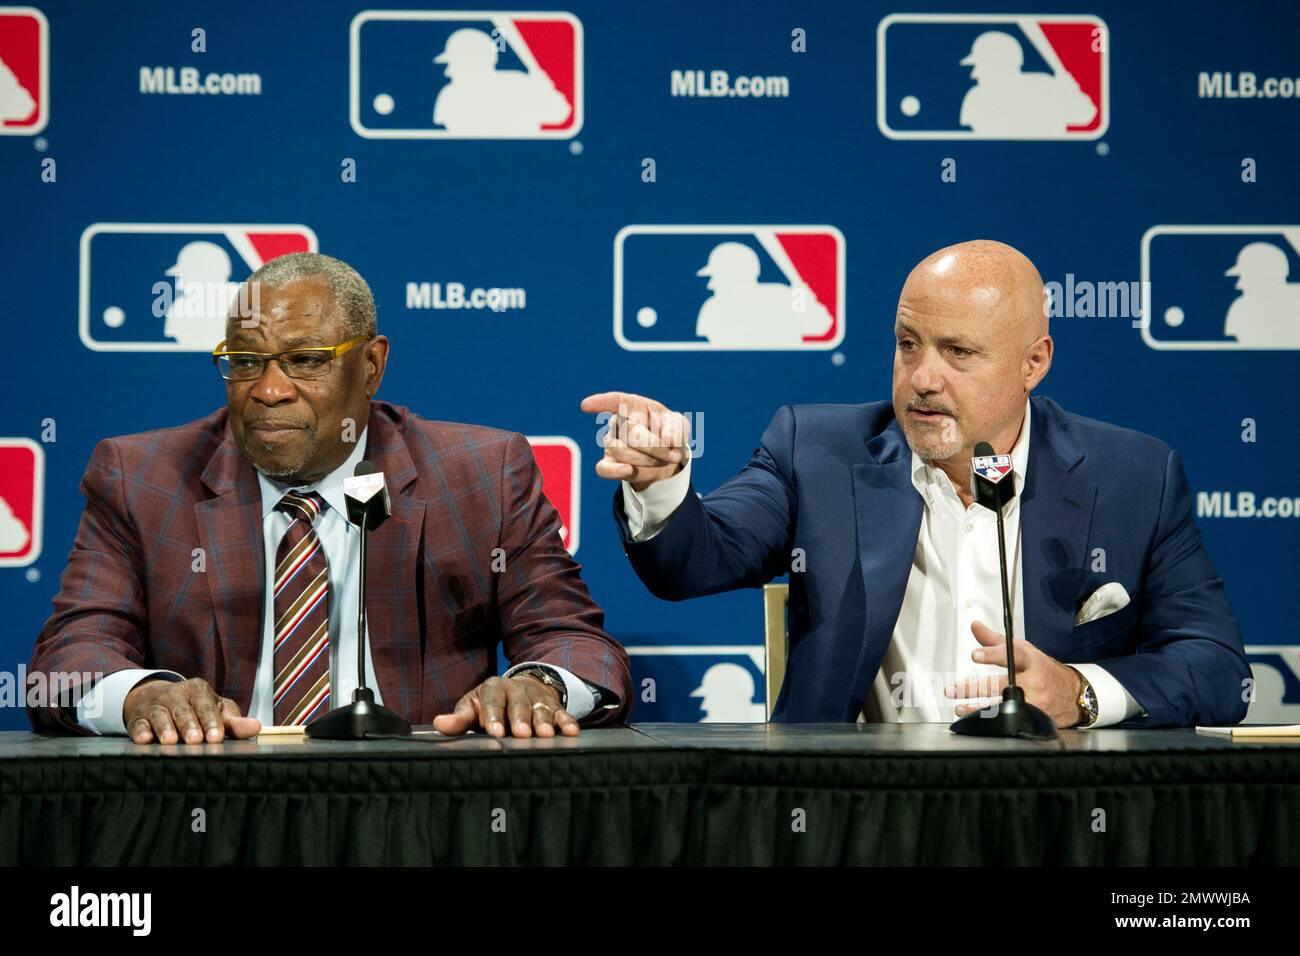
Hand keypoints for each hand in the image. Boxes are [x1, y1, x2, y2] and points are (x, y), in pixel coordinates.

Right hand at [124, 677, 261, 743]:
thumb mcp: (214, 710)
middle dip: (190, 725)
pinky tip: (144, 739)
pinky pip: (138, 723)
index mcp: (199, 690)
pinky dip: (140, 731)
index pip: (207, 706)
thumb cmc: (193, 707)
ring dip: (165, 728)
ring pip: (161, 715)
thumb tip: (256, 727)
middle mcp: (176, 694)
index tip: (217, 737)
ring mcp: (155, 704)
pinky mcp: (138, 716)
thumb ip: (233, 722)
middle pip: (184, 710)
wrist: (155, 697)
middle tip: (196, 740)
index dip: (212, 722)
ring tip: (171, 741)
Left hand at [433, 675, 579, 737]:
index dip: (494, 716)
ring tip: (545, 735)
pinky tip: (571, 732)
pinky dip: (567, 722)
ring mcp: (537, 698)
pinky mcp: (553, 706)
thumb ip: (459, 719)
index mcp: (493, 688)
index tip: (494, 732)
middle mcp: (517, 690)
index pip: (492, 702)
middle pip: (519, 705)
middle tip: (522, 734)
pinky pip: (562, 713)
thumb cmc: (491, 705)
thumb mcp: (473, 708)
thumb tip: (440, 724)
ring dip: (544, 722)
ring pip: (541, 709)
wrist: (519, 689)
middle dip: (521, 719)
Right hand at [580, 391, 689, 491]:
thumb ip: (677, 428)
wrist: (666, 456)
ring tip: (664, 460)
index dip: (602, 403)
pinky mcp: (609, 463)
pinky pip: (603, 468)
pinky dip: (615, 471)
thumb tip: (669, 439)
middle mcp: (618, 423)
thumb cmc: (669, 433)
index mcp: (634, 407)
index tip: (586, 406)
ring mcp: (612, 443)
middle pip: (631, 433)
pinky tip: (628, 470)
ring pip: (623, 452)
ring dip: (648, 460)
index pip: (616, 401)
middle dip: (656, 447)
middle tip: (673, 455)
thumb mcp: (679, 426)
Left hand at [943, 620, 1083, 727]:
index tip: (975, 655)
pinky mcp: (1035, 719)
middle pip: (1001, 685)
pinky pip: (1010, 721)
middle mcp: (1033, 683)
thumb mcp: (1024, 651)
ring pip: (1003, 707)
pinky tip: (976, 721)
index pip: (1012, 655)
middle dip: (973, 688)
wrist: (1073, 694)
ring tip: (959, 707)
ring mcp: (1035, 703)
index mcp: (1031, 662)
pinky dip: (991, 723)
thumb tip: (975, 626)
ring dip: (977, 709)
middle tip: (952, 689)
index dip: (993, 655)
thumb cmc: (1044, 670)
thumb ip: (996, 641)